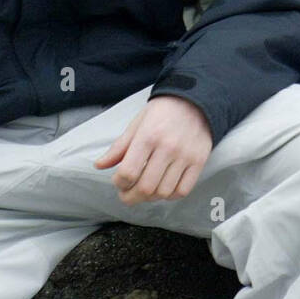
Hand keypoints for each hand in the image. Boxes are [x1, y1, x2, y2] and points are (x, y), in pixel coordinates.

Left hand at [93, 95, 212, 203]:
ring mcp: (185, 156)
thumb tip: (99, 165)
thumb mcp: (137, 123)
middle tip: (126, 195)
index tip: (118, 182)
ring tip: (144, 191)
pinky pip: (183, 190)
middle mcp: (168, 147)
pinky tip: (163, 189)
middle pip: (145, 187)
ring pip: (163, 192)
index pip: (128, 172)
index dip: (119, 183)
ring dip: (149, 198)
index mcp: (148, 136)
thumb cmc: (163, 112)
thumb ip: (119, 147)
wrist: (195, 100)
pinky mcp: (199, 161)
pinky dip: (170, 196)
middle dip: (130, 197)